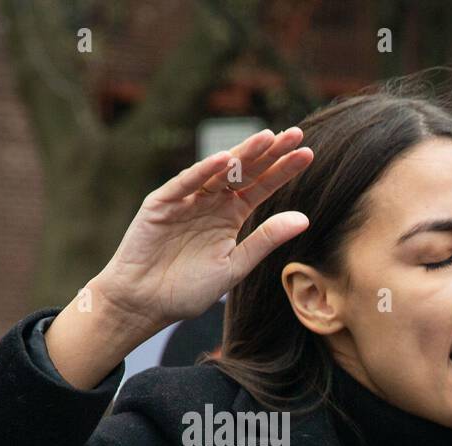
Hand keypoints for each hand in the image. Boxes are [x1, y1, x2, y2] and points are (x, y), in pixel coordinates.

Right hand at [88, 126, 313, 337]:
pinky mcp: (161, 204)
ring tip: (267, 138)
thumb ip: (264, 240)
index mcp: (230, 216)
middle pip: (244, 172)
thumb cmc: (187, 290)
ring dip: (241, 154)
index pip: (261, 186)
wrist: (144, 305)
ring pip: (217, 171)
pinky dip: (201, 171)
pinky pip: (184, 184)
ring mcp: (186, 200)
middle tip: (295, 134)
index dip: (283, 170)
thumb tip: (304, 218)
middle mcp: (210, 202)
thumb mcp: (234, 267)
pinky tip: (223, 159)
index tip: (307, 154)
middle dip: (269, 153)